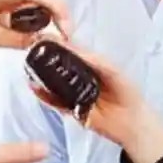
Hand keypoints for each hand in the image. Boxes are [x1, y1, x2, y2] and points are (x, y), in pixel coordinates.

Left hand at [0, 0, 72, 58]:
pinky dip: (42, 12)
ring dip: (51, 12)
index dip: (56, 7)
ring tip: (58, 32)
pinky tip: (44, 27)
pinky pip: (33, 0)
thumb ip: (16, 39)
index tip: (65, 26)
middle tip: (66, 33)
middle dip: (58, 10)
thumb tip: (43, 40)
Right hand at [29, 42, 162, 162]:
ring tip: (31, 69)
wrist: (132, 123)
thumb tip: (75, 50)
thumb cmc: (128, 94)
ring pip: (55, 85)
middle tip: (34, 52)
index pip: (73, 53)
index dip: (60, 46)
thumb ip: (95, 62)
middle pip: (60, 68)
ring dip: (42, 78)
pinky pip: (56, 102)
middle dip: (47, 61)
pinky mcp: (72, 110)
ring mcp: (76, 94)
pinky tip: (37, 89)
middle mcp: (81, 79)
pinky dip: (45, 96)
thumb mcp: (113, 72)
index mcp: (92, 66)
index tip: (48, 39)